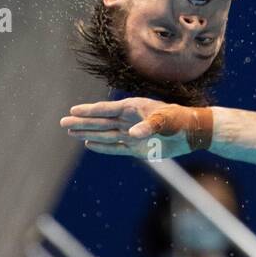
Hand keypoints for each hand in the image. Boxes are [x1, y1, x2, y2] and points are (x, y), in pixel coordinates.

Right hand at [60, 98, 194, 158]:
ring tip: (70, 131)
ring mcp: (132, 133)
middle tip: (63, 122)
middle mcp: (129, 120)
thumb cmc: (180, 121)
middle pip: (101, 122)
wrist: (192, 132)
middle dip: (82, 122)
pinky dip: (102, 146)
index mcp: (134, 108)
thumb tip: (132, 134)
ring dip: (88, 133)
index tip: (73, 110)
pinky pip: (115, 147)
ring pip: (105, 134)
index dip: (90, 111)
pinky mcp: (137, 147)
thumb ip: (149, 126)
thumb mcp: (167, 121)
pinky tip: (89, 144)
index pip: (107, 110)